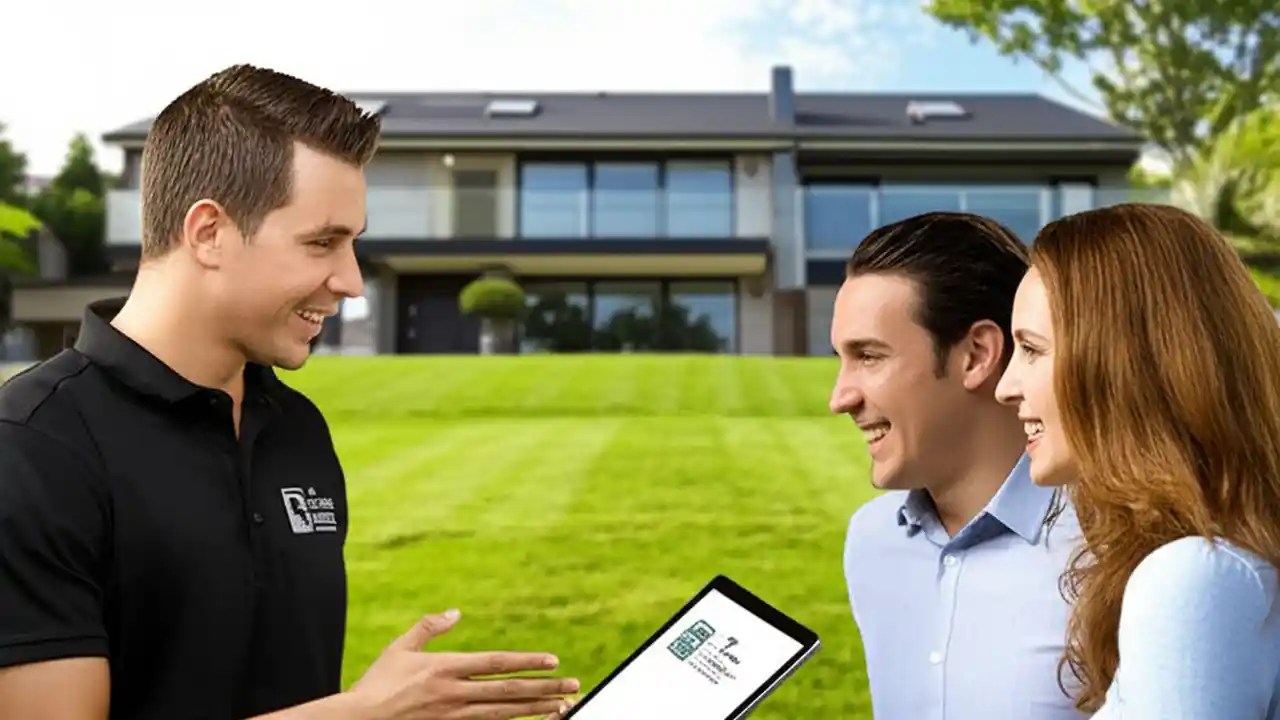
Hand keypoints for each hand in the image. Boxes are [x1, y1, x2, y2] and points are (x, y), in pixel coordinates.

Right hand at [348, 609, 579, 719]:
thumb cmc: (376, 684)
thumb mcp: (400, 648)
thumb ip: (429, 627)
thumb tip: (456, 612)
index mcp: (446, 668)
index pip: (496, 663)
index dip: (527, 662)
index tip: (553, 662)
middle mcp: (455, 693)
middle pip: (509, 690)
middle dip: (544, 688)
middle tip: (572, 685)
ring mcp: (453, 716)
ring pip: (504, 713)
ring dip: (534, 709)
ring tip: (560, 706)